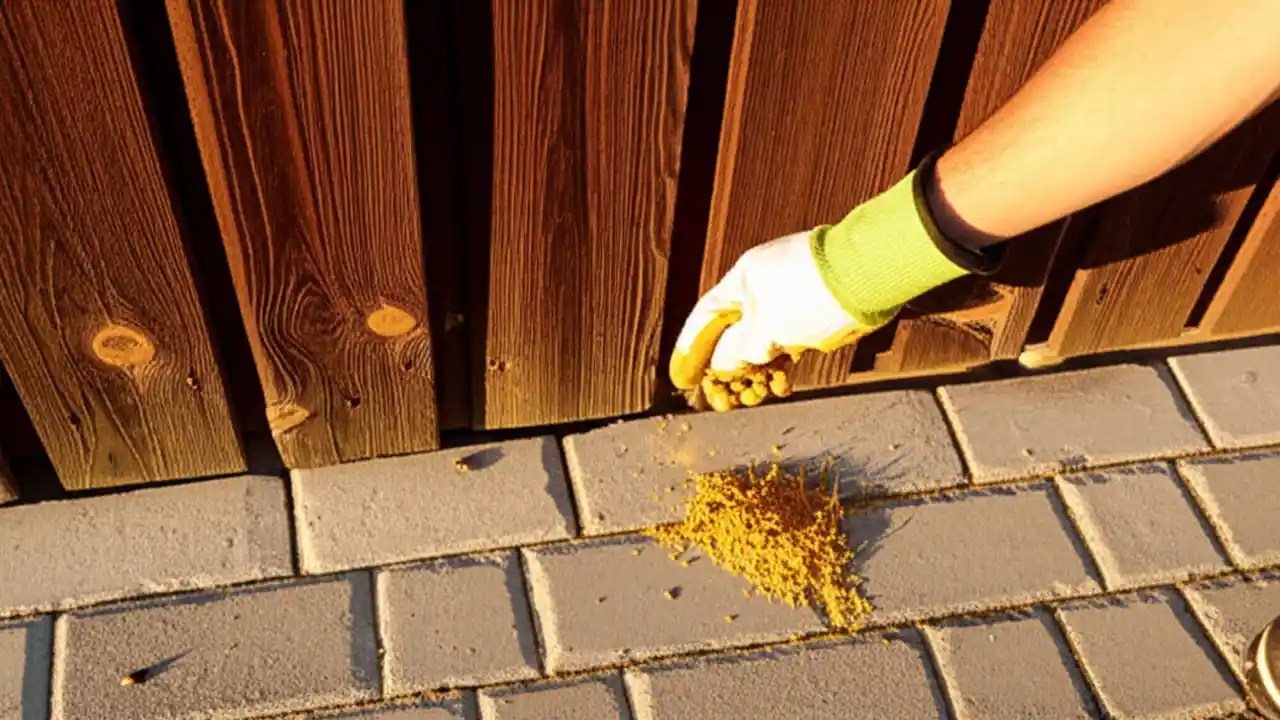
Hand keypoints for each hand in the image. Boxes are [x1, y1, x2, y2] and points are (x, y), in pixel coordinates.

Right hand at [669, 231, 870, 409]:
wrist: (870, 274)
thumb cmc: (812, 295)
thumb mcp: (767, 329)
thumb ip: (739, 350)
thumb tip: (723, 364)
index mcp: (743, 279)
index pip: (706, 316)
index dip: (690, 349)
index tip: (682, 377)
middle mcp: (764, 285)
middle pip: (734, 331)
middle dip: (726, 366)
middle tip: (720, 397)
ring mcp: (791, 296)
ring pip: (764, 339)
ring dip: (756, 369)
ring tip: (753, 395)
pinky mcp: (816, 308)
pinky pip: (789, 340)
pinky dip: (782, 363)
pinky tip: (781, 384)